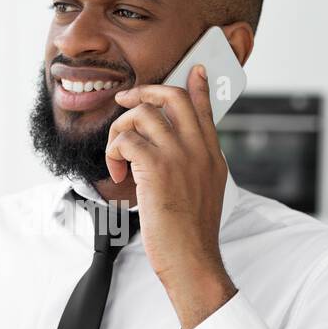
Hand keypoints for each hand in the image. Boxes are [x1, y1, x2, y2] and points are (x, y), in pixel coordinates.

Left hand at [107, 64, 237, 328]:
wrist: (192, 260)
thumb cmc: (191, 235)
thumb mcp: (205, 193)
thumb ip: (196, 167)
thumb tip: (178, 153)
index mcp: (213, 155)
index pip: (205, 108)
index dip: (198, 85)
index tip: (195, 68)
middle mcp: (199, 150)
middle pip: (172, 98)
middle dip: (143, 93)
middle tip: (124, 101)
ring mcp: (179, 156)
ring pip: (142, 115)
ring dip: (121, 130)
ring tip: (118, 156)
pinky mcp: (156, 168)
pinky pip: (126, 140)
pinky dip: (114, 152)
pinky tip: (118, 173)